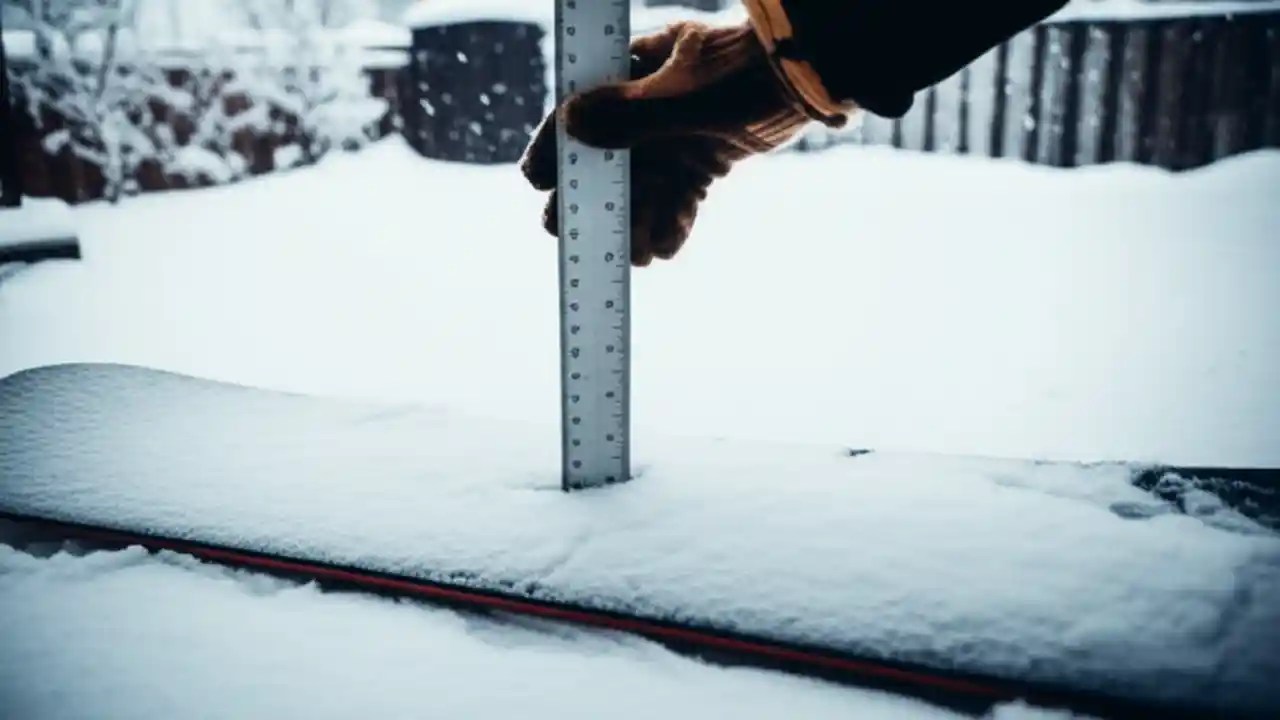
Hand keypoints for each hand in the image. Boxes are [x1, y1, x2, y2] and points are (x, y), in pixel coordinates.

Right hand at [520, 21, 846, 266]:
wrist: (810, 82)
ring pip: (638, 189)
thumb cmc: (744, 72)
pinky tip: (666, 247)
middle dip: (594, 203)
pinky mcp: (699, 164)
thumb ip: (629, 114)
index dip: (553, 148)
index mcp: (631, 72)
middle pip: (602, 161)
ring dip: (635, 223)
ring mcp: (672, 137)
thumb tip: (571, 124)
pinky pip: (673, 201)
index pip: (578, 110)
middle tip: (578, 237)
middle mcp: (644, 106)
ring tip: (641, 253)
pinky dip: (670, 224)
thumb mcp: (683, 94)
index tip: (537, 183)